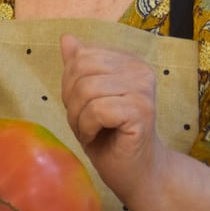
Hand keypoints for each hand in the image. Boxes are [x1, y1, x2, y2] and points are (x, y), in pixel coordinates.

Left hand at [58, 33, 163, 204]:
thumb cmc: (109, 136)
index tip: (83, 106)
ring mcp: (143, 89)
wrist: (135, 172)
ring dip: (78, 117)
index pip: (81, 56)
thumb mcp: (86, 98)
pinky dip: (87, 127)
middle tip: (84, 122)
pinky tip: (97, 137)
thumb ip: (78, 68)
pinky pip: (96, 110)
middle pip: (81, 69)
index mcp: (128, 61)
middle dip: (72, 100)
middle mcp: (140, 70)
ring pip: (86, 89)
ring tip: (90, 130)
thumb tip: (66, 37)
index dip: (70, 83)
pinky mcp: (141, 111)